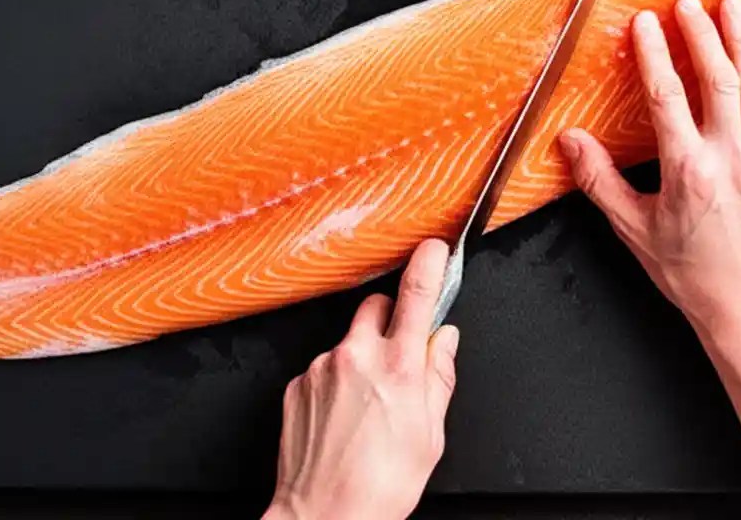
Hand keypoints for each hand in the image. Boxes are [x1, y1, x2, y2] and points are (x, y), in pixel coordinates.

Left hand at [265, 240, 459, 519]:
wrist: (324, 518)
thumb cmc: (381, 486)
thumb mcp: (431, 434)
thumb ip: (439, 377)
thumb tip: (444, 343)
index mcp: (400, 367)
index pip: (418, 292)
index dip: (430, 262)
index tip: (436, 247)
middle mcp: (357, 356)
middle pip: (378, 305)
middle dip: (394, 320)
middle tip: (402, 357)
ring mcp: (321, 368)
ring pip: (350, 338)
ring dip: (363, 355)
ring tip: (368, 406)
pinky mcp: (296, 384)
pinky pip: (324, 366)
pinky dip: (337, 381)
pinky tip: (343, 417)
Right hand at [558, 0, 740, 341]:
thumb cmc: (694, 274)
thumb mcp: (635, 230)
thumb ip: (600, 181)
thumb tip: (571, 142)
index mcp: (688, 170)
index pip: (667, 95)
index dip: (655, 52)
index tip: (646, 23)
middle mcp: (730, 157)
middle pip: (715, 78)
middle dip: (700, 33)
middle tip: (688, 3)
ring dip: (740, 40)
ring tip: (730, 6)